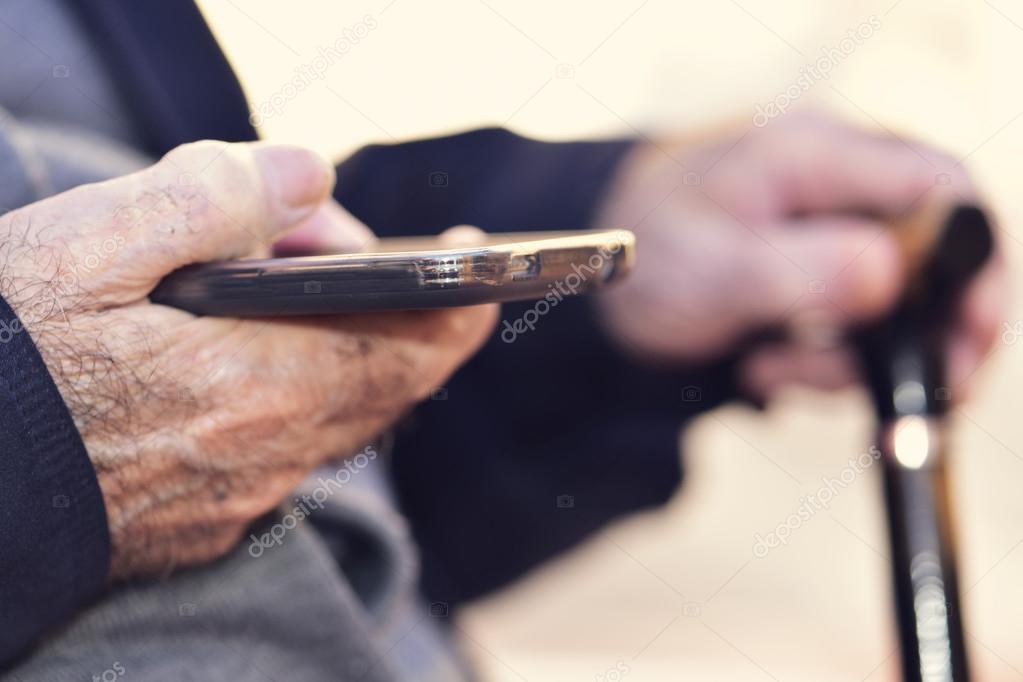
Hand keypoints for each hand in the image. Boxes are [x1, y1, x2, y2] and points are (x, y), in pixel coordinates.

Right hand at [0, 140, 495, 577]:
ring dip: (327, 341)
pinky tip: (233, 350)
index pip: (413, 349)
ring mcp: (234, 498)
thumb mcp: (89, 244)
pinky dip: (287, 387)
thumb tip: (309, 176)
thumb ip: (211, 200)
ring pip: (331, 411)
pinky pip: (281, 446)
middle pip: (379, 377)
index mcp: (259, 384)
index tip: (478, 260)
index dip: (460, 302)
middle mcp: (265, 456)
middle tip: (310, 237)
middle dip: (373, 299)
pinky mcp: (198, 520)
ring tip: (262, 276)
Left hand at [594, 113, 1003, 399]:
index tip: (968, 337)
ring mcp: (832, 231)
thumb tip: (890, 275)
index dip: (974, 265)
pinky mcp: (820, 275)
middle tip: (912, 393)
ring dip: (853, 360)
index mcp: (816, 156)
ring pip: (901, 302)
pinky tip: (768, 368)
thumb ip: (794, 272)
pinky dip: (828, 365)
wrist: (598, 283)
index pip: (942, 191)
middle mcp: (838, 185)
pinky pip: (860, 326)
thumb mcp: (705, 271)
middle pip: (938, 253)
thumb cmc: (640, 256)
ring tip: (773, 370)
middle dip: (929, 332)